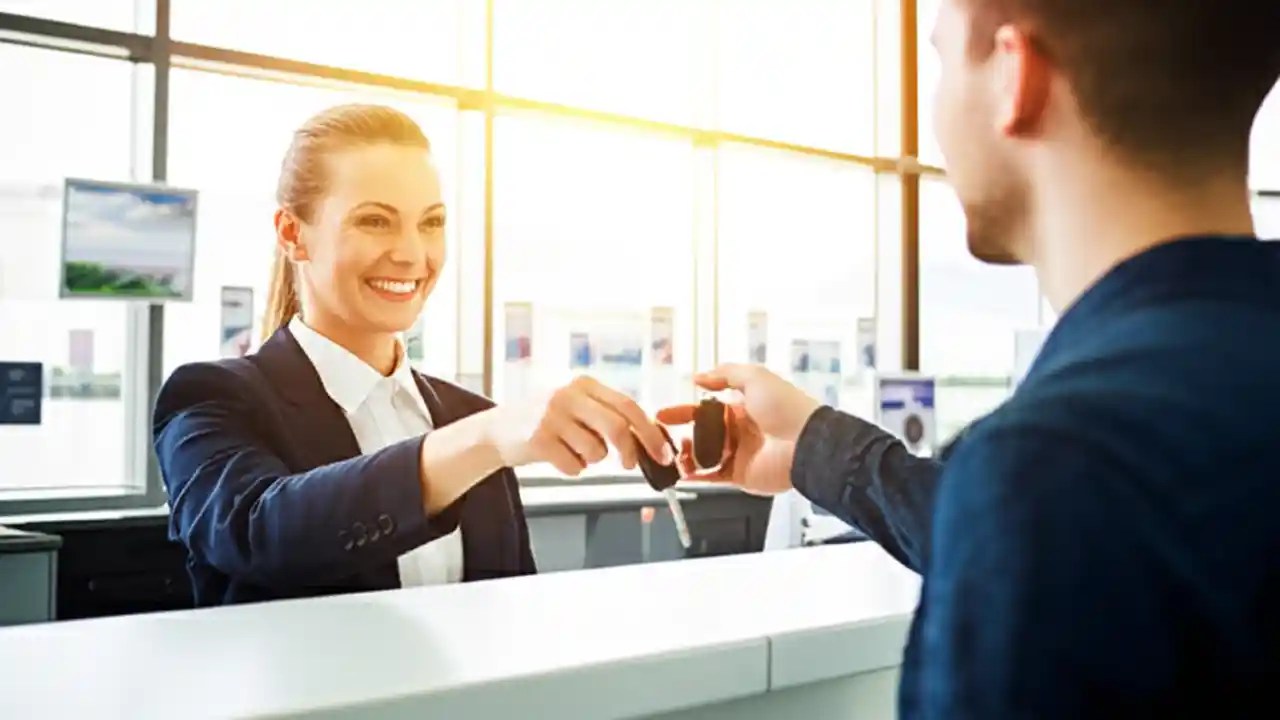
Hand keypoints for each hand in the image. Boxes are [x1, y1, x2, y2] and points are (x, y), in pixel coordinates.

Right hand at [484, 376, 671, 476]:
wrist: (497, 429)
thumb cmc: (545, 420)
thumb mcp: (576, 406)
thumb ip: (607, 415)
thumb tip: (649, 438)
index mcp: (584, 384)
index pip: (628, 406)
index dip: (650, 432)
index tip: (663, 452)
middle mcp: (568, 395)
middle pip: (617, 427)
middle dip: (632, 451)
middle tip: (632, 465)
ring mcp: (551, 416)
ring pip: (595, 452)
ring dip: (590, 459)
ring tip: (571, 449)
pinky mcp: (538, 439)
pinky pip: (573, 466)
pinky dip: (572, 468)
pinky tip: (556, 456)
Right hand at [657, 364, 821, 495]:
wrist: (805, 444)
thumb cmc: (785, 408)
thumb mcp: (755, 377)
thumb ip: (725, 374)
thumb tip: (699, 377)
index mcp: (744, 408)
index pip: (707, 409)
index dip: (685, 411)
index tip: (664, 414)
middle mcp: (740, 431)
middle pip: (703, 434)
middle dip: (683, 435)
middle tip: (665, 437)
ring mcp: (740, 454)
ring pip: (705, 455)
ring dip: (687, 455)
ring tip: (676, 455)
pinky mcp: (741, 475)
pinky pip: (714, 476)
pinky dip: (697, 475)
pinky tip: (683, 473)